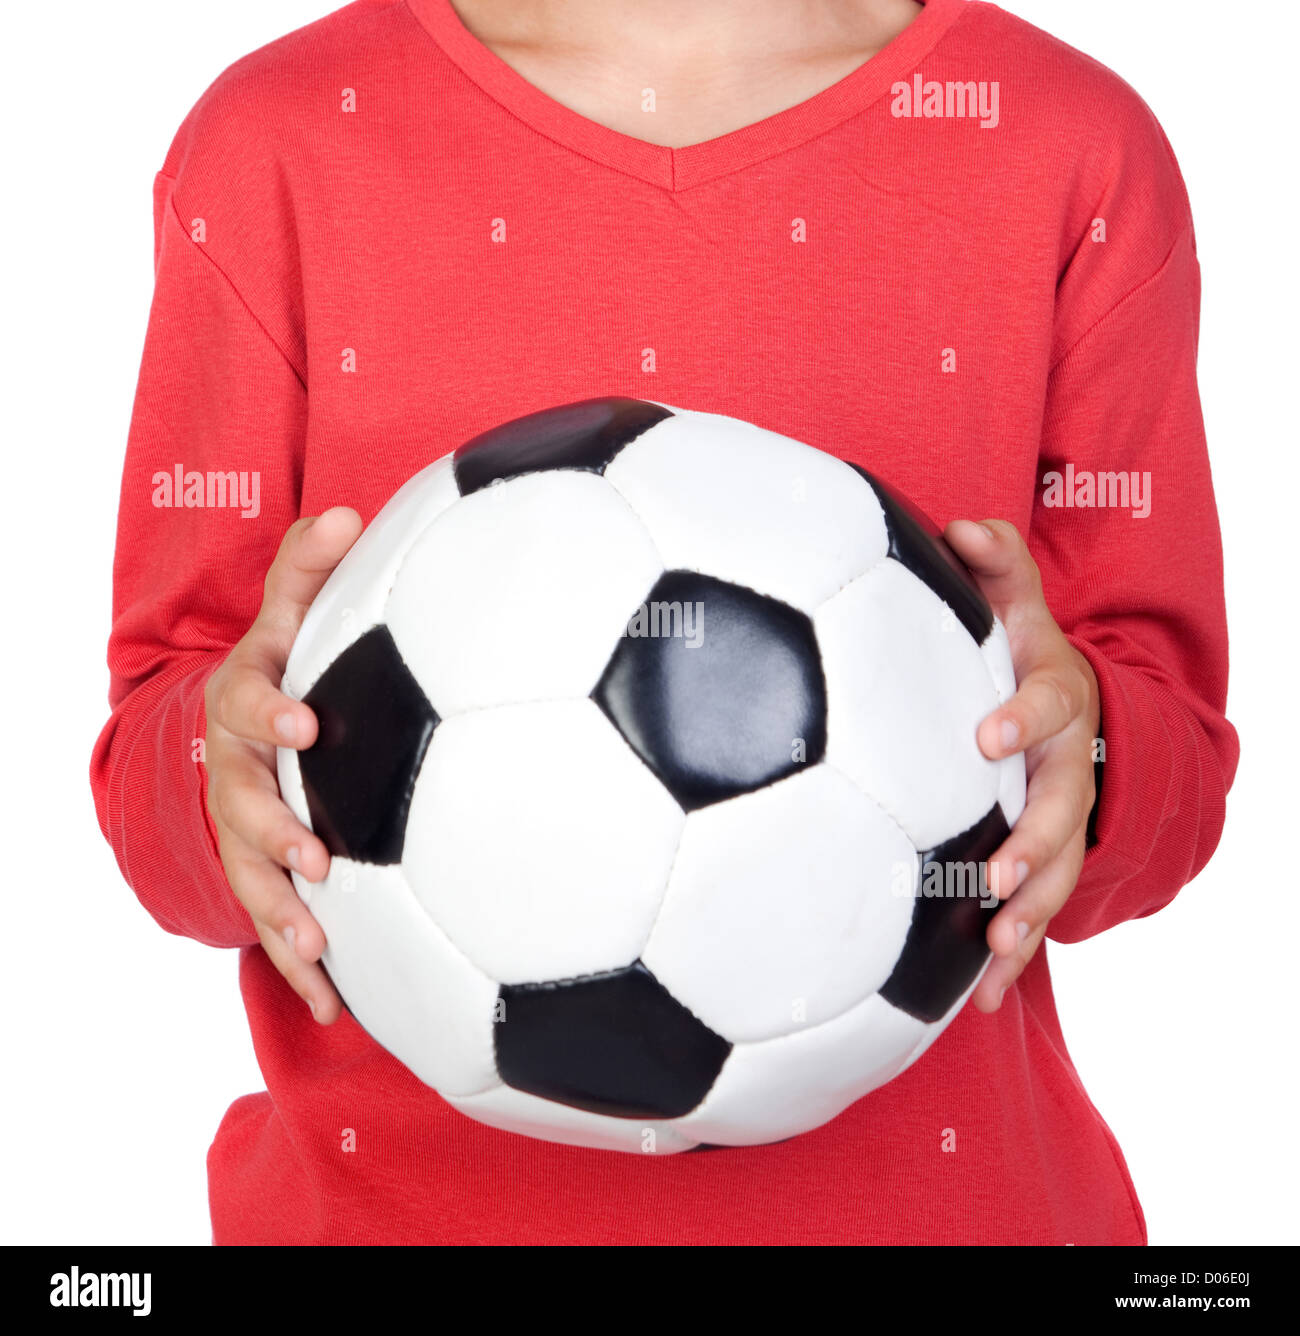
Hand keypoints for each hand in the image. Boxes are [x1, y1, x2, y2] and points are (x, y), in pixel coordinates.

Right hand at [203, 508, 363, 1022]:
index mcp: (250, 702)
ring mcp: (242, 828)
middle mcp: (237, 769)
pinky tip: (336, 1007)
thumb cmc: (283, 664)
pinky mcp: (260, 874)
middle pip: (242, 803)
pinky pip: (274, 924)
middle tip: (313, 857)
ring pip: (250, 876)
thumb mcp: (291, 613)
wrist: (234, 728)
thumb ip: (312, 569)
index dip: (272, 709)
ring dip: (282, 912)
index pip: (251, 701)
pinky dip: (301, 966)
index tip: (307, 719)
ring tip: (318, 948)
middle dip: (271, 830)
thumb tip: (349, 510)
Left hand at [944, 519, 1100, 1012]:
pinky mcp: (1043, 857)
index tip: (984, 737)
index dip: (1020, 719)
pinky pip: (1033, 910)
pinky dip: (1011, 956)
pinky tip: (980, 1001)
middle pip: (1062, 806)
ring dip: (1030, 914)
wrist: (1073, 708)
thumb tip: (958, 525)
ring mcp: (1060, 815)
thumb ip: (993, 562)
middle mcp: (1064, 761)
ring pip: (1058, 872)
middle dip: (1035, 844)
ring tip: (996, 956)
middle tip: (995, 879)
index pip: (1043, 703)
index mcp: (1051, 696)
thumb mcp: (1015, 602)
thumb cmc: (1020, 651)